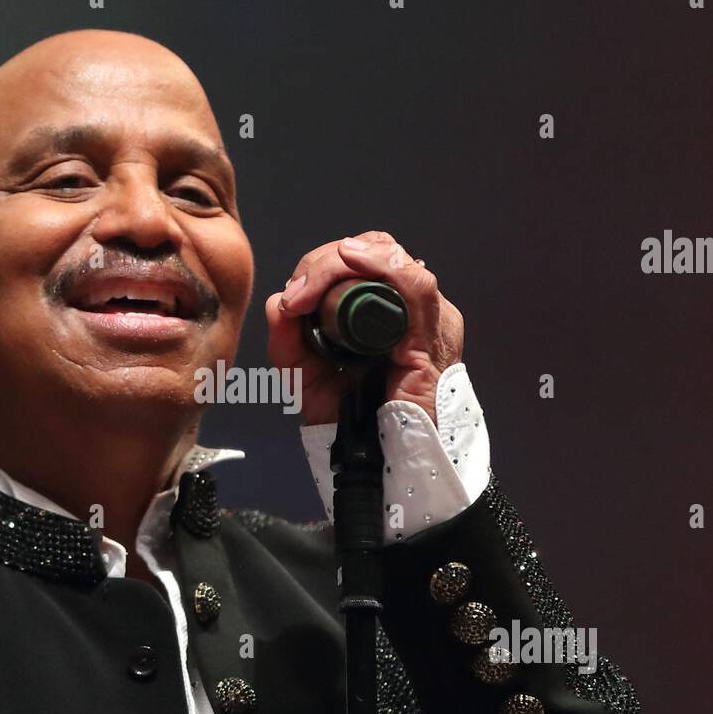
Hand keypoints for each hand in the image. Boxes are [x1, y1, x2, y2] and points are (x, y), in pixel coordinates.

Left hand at [264, 230, 464, 425]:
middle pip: (375, 250)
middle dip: (327, 261)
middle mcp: (410, 311)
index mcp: (386, 313)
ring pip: (390, 258)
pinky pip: (416, 286)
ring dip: (342, 264)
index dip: (322, 267)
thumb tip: (279, 302)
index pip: (361, 263)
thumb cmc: (351, 421)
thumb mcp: (305, 375)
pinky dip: (381, 266)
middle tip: (297, 292)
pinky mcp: (433, 338)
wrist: (379, 463)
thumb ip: (288, 341)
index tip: (293, 296)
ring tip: (309, 287)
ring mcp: (427, 320)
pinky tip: (353, 259)